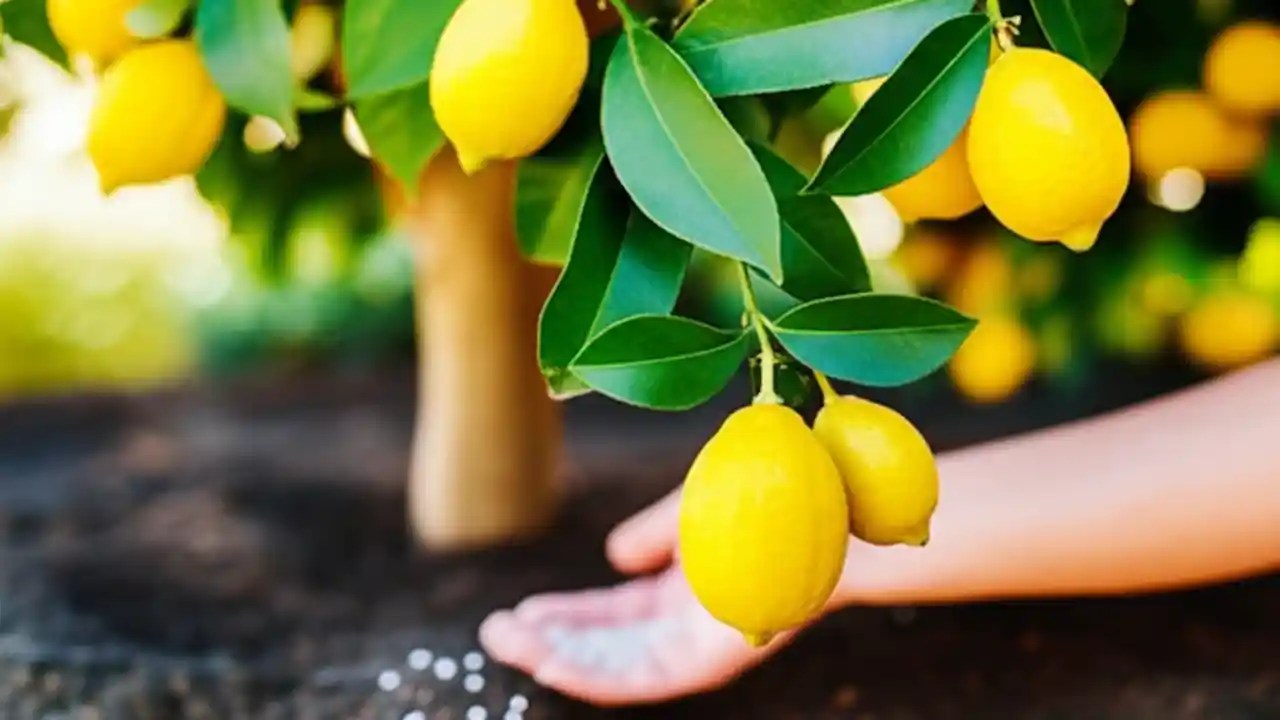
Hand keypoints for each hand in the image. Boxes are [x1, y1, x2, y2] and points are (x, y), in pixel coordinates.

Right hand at [479, 490, 790, 704]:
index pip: (615, 618)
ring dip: (561, 663)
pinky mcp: (717, 657)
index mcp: (686, 591)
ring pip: (621, 671)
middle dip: (550, 643)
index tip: (520, 612)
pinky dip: (597, 675)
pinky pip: (648, 679)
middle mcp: (694, 623)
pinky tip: (553, 663)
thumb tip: (613, 556)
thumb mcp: (692, 509)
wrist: (827, 496)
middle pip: (611, 648)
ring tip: (510, 645)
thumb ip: (655, 534)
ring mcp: (706, 642)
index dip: (567, 619)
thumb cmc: (770, 494)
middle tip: (496, 632)